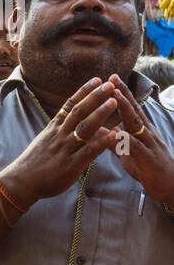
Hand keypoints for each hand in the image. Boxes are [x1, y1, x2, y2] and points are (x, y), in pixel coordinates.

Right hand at [1, 78, 115, 202]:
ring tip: (114, 102)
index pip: (69, 105)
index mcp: (53, 128)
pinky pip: (88, 151)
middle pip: (79, 112)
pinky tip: (114, 135)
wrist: (21, 182)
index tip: (96, 79)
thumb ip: (59, 131)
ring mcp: (65, 149)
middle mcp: (60, 135)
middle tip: (110, 84)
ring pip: (84, 128)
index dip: (84, 91)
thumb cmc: (34, 163)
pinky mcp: (70, 165)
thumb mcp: (44, 141)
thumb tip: (71, 122)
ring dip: (100, 113)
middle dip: (95, 97)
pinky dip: (101, 142)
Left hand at [105, 74, 173, 202]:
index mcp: (142, 130)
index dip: (121, 93)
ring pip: (136, 124)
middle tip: (112, 78)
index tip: (110, 78)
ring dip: (126, 109)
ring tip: (115, 96)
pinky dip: (127, 139)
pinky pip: (137, 147)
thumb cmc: (148, 167)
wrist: (171, 186)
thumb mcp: (127, 152)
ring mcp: (150, 144)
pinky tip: (117, 132)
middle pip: (134, 110)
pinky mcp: (149, 159)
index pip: (131, 108)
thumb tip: (97, 130)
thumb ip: (113, 141)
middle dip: (123, 93)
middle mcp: (147, 133)